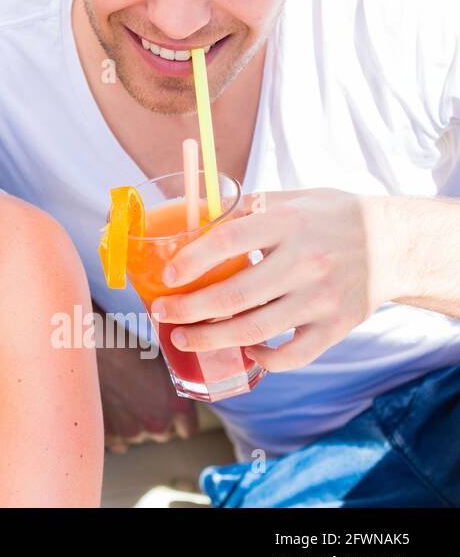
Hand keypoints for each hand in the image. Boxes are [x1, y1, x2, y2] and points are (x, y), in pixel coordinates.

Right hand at [95, 334, 196, 451]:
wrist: (88, 347)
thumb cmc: (123, 344)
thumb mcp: (158, 360)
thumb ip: (172, 383)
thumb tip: (173, 389)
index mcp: (177, 405)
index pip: (188, 428)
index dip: (179, 420)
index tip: (168, 411)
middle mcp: (158, 424)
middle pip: (162, 433)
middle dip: (153, 420)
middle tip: (138, 399)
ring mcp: (130, 432)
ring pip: (136, 436)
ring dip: (130, 423)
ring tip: (117, 399)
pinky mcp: (106, 435)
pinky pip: (114, 440)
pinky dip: (110, 428)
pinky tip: (104, 407)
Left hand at [153, 189, 391, 372]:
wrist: (394, 243)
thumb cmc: (331, 217)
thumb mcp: (292, 198)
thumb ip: (248, 208)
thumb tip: (195, 216)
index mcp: (288, 223)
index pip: (229, 240)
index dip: (192, 260)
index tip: (167, 275)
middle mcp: (304, 262)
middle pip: (234, 295)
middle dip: (188, 309)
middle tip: (162, 313)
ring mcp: (321, 298)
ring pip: (255, 330)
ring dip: (212, 338)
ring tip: (184, 337)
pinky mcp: (337, 326)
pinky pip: (293, 355)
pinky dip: (264, 358)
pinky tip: (245, 349)